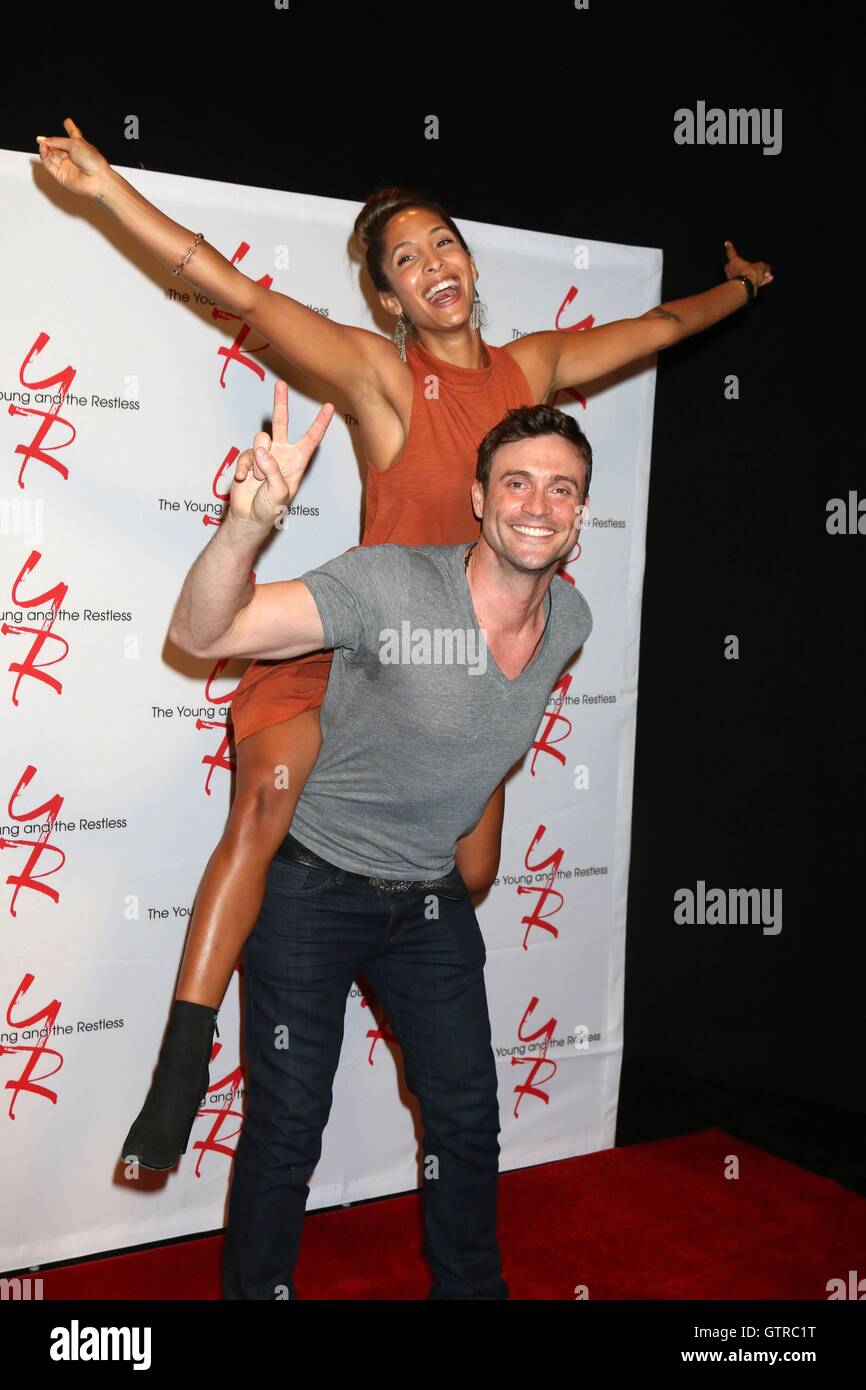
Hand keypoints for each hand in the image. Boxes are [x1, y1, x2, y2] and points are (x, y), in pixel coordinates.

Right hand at [35, 118, 110, 196]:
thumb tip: (43, 141)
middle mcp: (73, 155)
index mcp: (80, 146)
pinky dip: (44, 156)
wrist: (97, 179)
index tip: (67, 122)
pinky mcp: (61, 175)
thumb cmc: (92, 161)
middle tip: (41, 139)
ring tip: (42, 143)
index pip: (74, 134)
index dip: (70, 128)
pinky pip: (49, 164)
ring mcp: (67, 165)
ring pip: (51, 155)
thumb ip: (57, 141)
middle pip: (57, 146)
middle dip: (49, 142)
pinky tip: (43, 149)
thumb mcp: (74, 143)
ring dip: (45, 149)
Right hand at [229, 379, 334, 530]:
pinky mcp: (248, 458)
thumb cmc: (270, 508)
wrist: (249, 516)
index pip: (311, 438)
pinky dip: (244, 468)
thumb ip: (272, 471)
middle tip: (281, 385)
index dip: (320, 423)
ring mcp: (263, 454)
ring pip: (259, 440)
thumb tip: (260, 451)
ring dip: (257, 462)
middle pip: (281, 423)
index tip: (329, 406)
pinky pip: (245, 454)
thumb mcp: (279, 492)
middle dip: (280, 403)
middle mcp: (282, 453)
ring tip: (258, 479)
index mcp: (297, 461)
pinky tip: (244, 480)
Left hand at [724, 240, 773, 292]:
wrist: (746, 287)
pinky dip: (758, 281)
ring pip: (746, 276)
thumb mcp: (760, 266)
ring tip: (768, 276)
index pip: (731, 252)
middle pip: (738, 267)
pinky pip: (749, 283)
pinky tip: (768, 279)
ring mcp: (734, 280)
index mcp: (734, 261)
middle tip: (758, 269)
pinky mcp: (738, 288)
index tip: (727, 243)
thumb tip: (767, 269)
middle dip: (748, 267)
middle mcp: (731, 270)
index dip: (730, 247)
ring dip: (756, 276)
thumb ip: (763, 267)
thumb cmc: (750, 273)